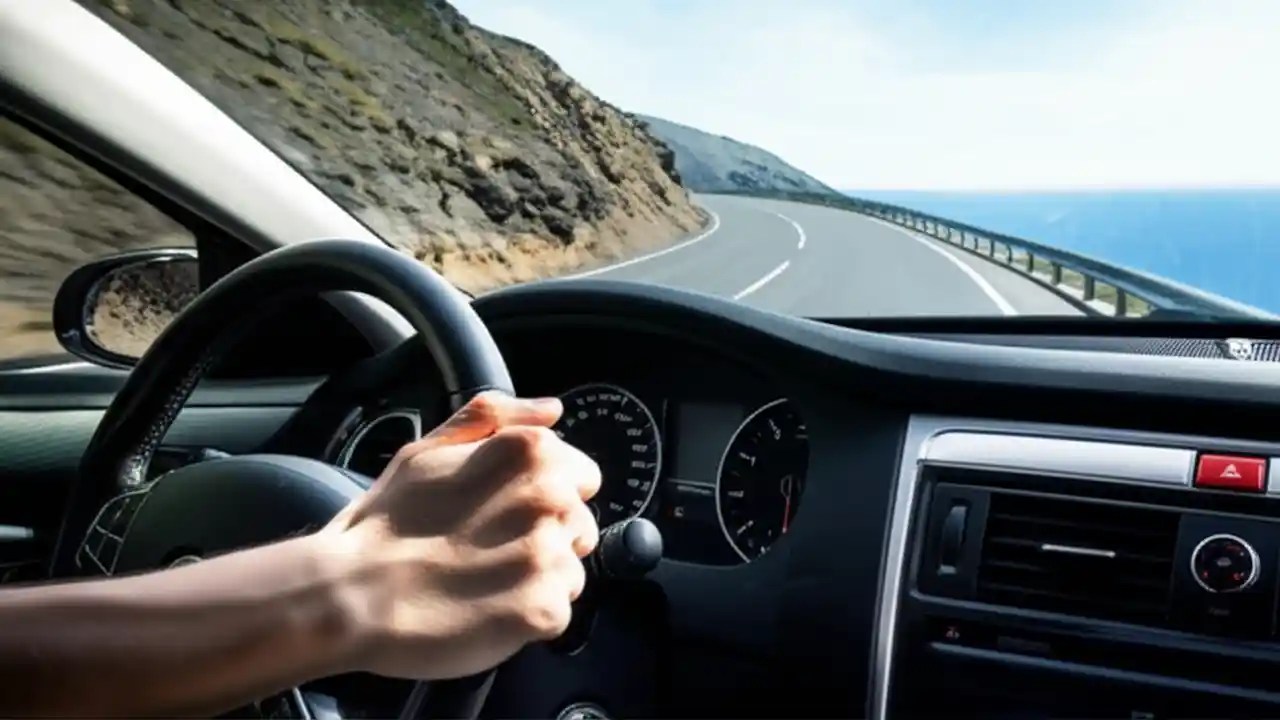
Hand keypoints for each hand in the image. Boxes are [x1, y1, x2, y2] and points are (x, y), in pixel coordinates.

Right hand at [312, 392, 600, 679]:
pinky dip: (528, 619)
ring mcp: (548, 555)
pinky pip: (558, 615)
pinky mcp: (542, 609)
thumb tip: (551, 409)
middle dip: (546, 540)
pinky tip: (487, 609)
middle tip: (489, 550)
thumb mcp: (430, 447)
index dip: (547, 497)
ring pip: (572, 573)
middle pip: (580, 528)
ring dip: (538, 581)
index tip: (508, 513)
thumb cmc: (386, 523)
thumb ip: (496, 418)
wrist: (351, 594)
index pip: (582, 478)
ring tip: (484, 581)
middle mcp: (549, 498)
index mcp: (530, 452)